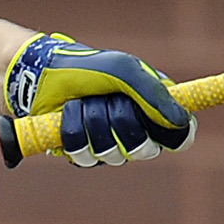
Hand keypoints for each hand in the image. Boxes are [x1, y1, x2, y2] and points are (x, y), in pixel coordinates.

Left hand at [3, 33, 192, 165]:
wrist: (40, 74)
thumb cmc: (86, 68)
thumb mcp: (123, 71)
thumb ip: (154, 94)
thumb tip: (182, 122)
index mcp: (153, 109)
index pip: (179, 137)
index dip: (175, 136)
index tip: (164, 125)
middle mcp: (135, 132)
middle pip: (144, 149)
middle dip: (121, 119)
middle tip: (109, 99)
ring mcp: (109, 146)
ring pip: (112, 153)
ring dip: (94, 122)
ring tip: (84, 102)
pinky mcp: (82, 155)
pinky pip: (83, 155)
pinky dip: (73, 130)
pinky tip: (68, 113)